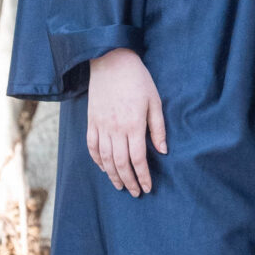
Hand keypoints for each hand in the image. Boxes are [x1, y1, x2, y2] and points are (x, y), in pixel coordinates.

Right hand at [87, 48, 167, 195]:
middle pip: (121, 163)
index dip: (143, 176)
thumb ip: (158, 128)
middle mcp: (116, 129)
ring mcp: (101, 125)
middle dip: (129, 181)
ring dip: (112, 174)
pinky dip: (96, 159)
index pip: (138, 159)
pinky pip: (92, 145)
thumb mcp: (155, 101)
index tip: (147, 187)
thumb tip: (163, 151)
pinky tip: (103, 167)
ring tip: (120, 185)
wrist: (111, 61)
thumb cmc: (138, 80)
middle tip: (134, 193)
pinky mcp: (91, 121)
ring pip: (105, 158)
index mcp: (133, 125)